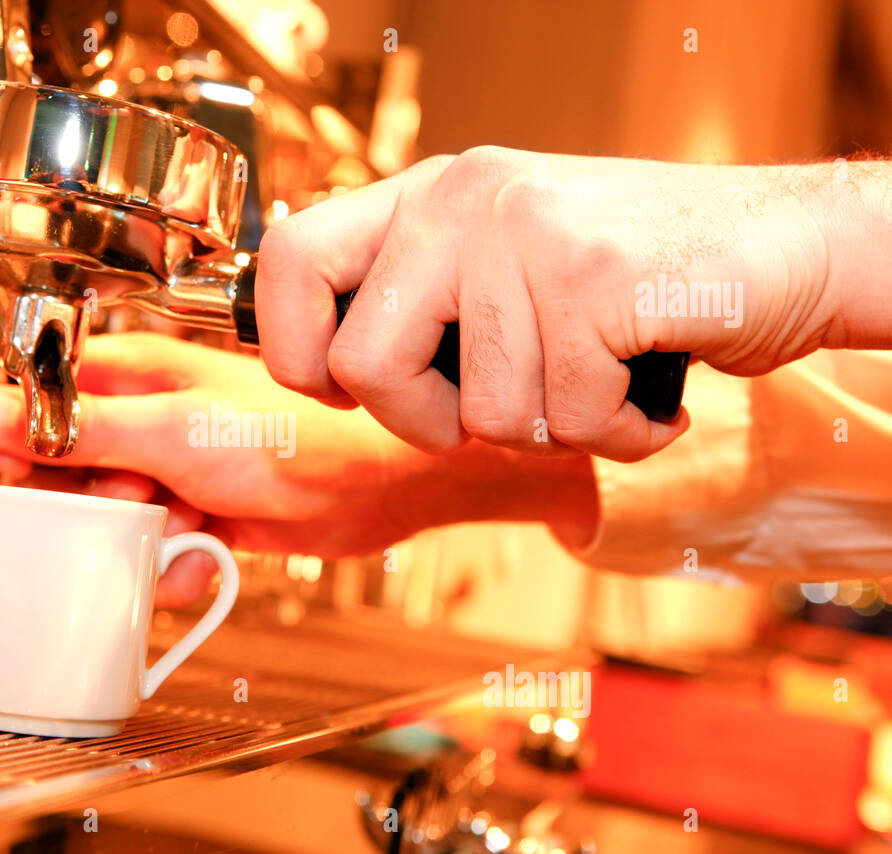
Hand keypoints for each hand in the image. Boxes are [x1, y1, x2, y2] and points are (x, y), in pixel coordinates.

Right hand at [0, 332, 600, 601]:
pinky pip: (148, 554)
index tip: (35, 487)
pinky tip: (202, 559)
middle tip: (130, 512)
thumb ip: (83, 432)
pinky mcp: (196, 514)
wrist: (378, 482)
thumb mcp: (174, 434)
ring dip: (129, 547)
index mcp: (128, 376)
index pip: (36, 409)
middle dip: (85, 512)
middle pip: (62, 475)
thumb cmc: (295, 438)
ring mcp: (170, 470)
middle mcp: (143, 420)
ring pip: (103, 523)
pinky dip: (166, 569)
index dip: (25, 454)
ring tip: (176, 535)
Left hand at [255, 146, 850, 461]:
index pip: (289, 266)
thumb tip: (328, 371)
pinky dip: (618, 434)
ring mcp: (528, 233)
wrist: (785, 247)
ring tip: (600, 378)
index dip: (299, 353)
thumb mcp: (502, 271)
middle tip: (499, 408)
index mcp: (427, 198)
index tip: (351, 388)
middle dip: (426, 424)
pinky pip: (569, 418)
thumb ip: (419, 305)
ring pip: (482, 415)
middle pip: (363, 365)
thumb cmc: (632, 281)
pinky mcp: (596, 276)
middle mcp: (464, 200)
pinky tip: (645, 388)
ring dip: (551, 430)